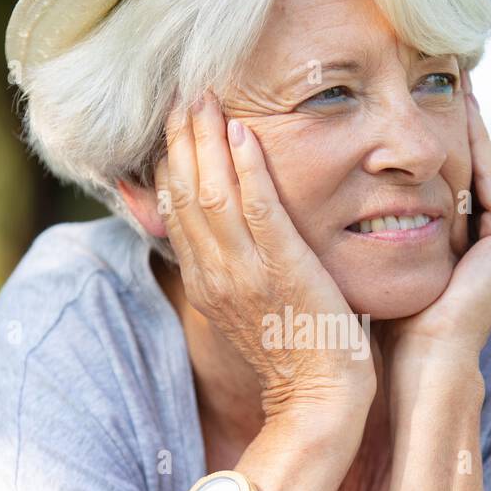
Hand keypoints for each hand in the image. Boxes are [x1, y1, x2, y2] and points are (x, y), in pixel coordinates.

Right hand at [156, 89, 376, 421]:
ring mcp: (246, 273)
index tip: (176, 120)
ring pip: (212, 194)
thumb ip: (235, 266)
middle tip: (185, 90)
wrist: (320, 399)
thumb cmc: (297, 351)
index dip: (170, 160)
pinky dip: (249, 171)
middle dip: (181, 138)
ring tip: (206, 96)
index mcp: (207, 280)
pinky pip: (260, 211)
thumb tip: (229, 234)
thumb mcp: (252, 305)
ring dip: (206, 140)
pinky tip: (244, 135)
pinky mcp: (284, 271)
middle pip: (183, 192)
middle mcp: (216, 273)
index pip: (174, 208)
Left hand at [378, 74, 490, 384]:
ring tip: (443, 66)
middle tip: (426, 59)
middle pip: (467, 163)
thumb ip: (370, 225)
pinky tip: (454, 99)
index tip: (398, 89)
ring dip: (462, 116)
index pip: (446, 177)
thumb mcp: (375, 262)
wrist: (416, 369)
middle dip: (448, 115)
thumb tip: (328, 187)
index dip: (425, 134)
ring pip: (478, 162)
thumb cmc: (384, 326)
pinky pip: (488, 176)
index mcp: (471, 247)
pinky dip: (471, 138)